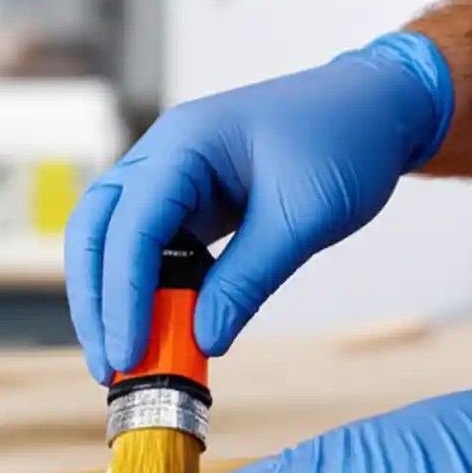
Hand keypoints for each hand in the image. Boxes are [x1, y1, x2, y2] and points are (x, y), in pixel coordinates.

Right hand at [65, 32, 452, 383]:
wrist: (378, 106)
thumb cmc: (347, 140)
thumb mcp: (305, 218)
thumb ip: (248, 280)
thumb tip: (204, 340)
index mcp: (184, 144)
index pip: (131, 225)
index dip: (124, 295)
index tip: (129, 353)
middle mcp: (159, 157)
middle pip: (93, 232)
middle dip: (94, 302)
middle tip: (109, 366)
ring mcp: (165, 179)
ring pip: (106, 242)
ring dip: (106, 300)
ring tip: (121, 358)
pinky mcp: (181, 204)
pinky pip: (141, 250)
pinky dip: (139, 292)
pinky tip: (151, 329)